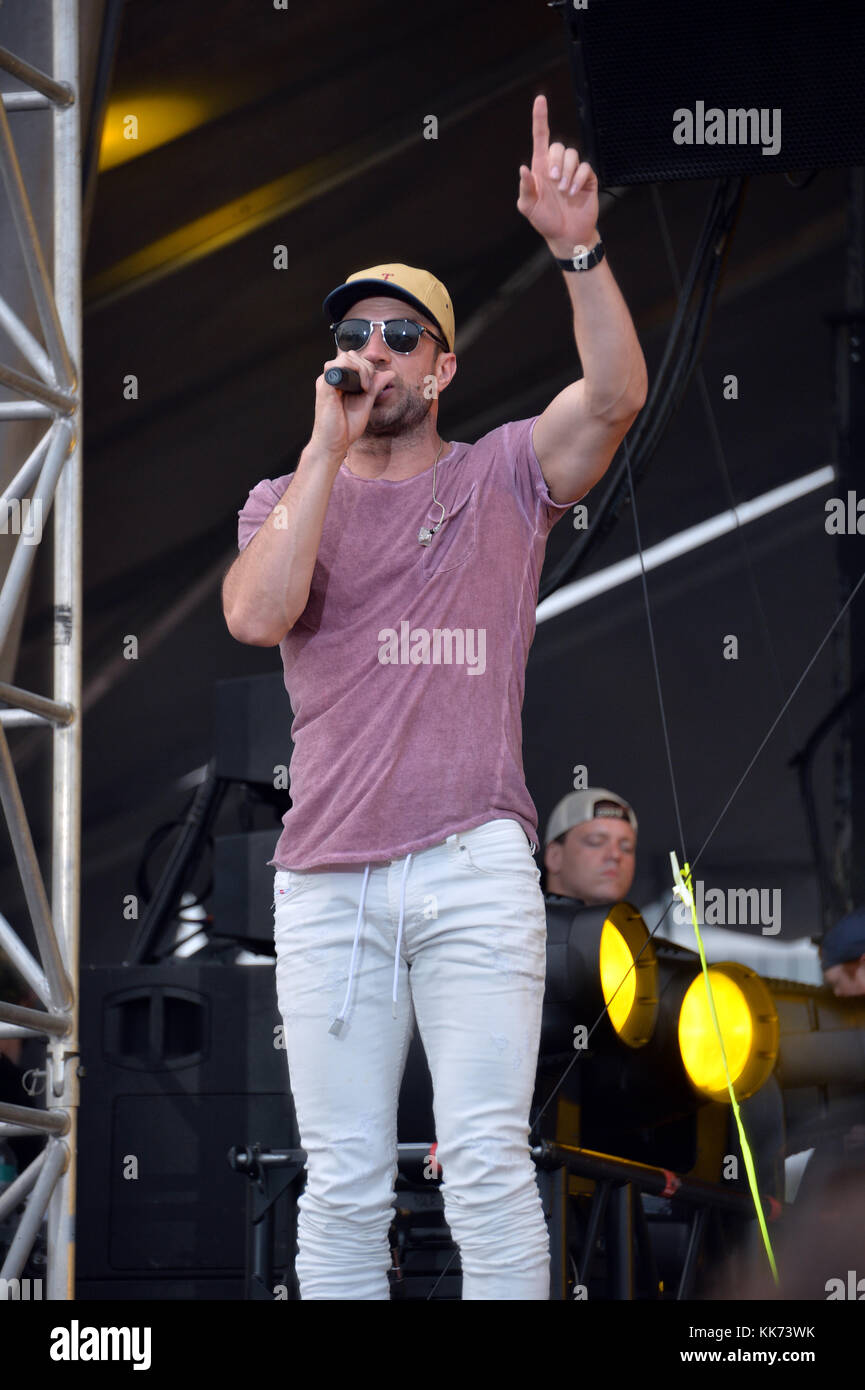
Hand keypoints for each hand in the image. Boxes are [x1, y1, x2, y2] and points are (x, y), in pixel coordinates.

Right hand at [311, 349, 395, 456]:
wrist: (334, 444)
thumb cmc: (346, 427)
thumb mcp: (366, 403)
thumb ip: (375, 386)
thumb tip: (390, 372)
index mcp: (340, 381)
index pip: (354, 360)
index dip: (368, 367)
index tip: (372, 386)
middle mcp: (332, 379)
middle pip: (350, 355)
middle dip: (366, 366)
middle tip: (369, 386)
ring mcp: (327, 381)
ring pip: (344, 357)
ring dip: (361, 368)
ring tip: (365, 387)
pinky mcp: (324, 386)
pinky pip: (336, 366)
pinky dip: (353, 371)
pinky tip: (360, 387)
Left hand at [516, 94, 598, 257]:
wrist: (566, 236)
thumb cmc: (545, 221)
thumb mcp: (529, 207)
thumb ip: (526, 188)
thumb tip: (523, 169)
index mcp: (541, 168)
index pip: (541, 137)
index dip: (540, 118)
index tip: (540, 99)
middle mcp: (557, 166)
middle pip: (559, 146)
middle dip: (556, 161)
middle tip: (554, 181)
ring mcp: (573, 172)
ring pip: (573, 155)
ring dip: (567, 172)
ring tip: (564, 191)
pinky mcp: (587, 179)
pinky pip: (585, 168)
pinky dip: (579, 179)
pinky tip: (574, 193)